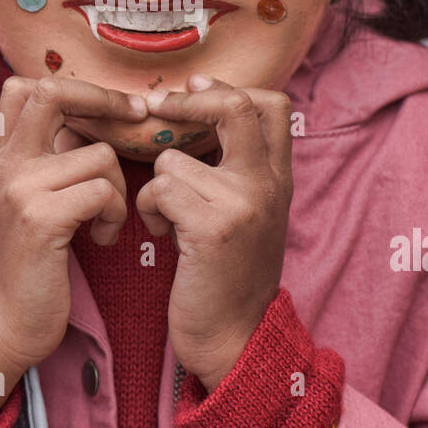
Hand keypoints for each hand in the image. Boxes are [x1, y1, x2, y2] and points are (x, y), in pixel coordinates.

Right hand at [0, 76, 146, 419]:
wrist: (1, 326)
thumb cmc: (28, 267)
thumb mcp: (30, 203)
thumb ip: (51, 162)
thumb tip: (98, 126)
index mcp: (5, 156)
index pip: (29, 86)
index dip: (78, 86)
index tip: (119, 108)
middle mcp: (7, 163)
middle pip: (53, 91)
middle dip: (107, 101)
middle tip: (139, 119)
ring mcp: (20, 188)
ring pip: (100, 155)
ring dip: (120, 191)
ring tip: (107, 223)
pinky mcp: (40, 218)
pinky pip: (104, 192)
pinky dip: (116, 216)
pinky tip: (103, 239)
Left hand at [136, 75, 292, 392]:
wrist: (234, 339)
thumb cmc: (227, 276)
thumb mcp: (247, 216)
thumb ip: (235, 172)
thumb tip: (194, 121)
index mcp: (278, 179)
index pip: (270, 104)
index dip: (228, 89)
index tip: (194, 90)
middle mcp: (267, 185)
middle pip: (236, 107)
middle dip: (189, 102)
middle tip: (157, 107)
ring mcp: (243, 204)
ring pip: (174, 159)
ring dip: (157, 186)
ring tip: (165, 218)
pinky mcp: (212, 227)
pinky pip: (159, 189)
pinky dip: (149, 209)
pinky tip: (161, 234)